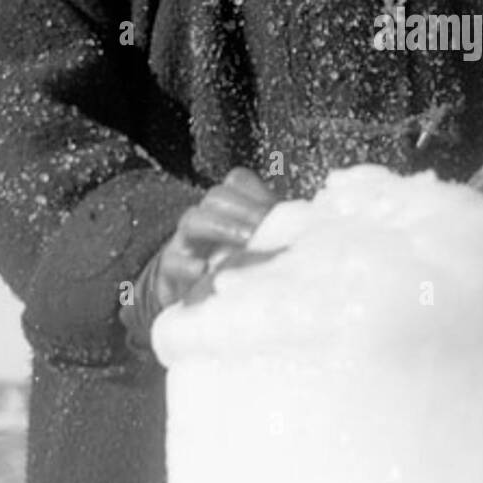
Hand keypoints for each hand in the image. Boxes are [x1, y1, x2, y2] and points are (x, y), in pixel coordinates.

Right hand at [151, 167, 276, 309]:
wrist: (195, 301)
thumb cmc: (234, 271)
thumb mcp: (258, 250)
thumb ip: (278, 235)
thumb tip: (313, 228)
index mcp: (229, 210)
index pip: (237, 181)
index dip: (256, 191)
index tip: (277, 210)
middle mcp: (207, 219)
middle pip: (217, 196)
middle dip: (244, 208)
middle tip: (265, 226)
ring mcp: (185, 243)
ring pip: (193, 220)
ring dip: (221, 226)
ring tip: (246, 241)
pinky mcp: (170, 273)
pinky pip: (172, 262)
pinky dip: (187, 265)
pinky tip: (203, 271)